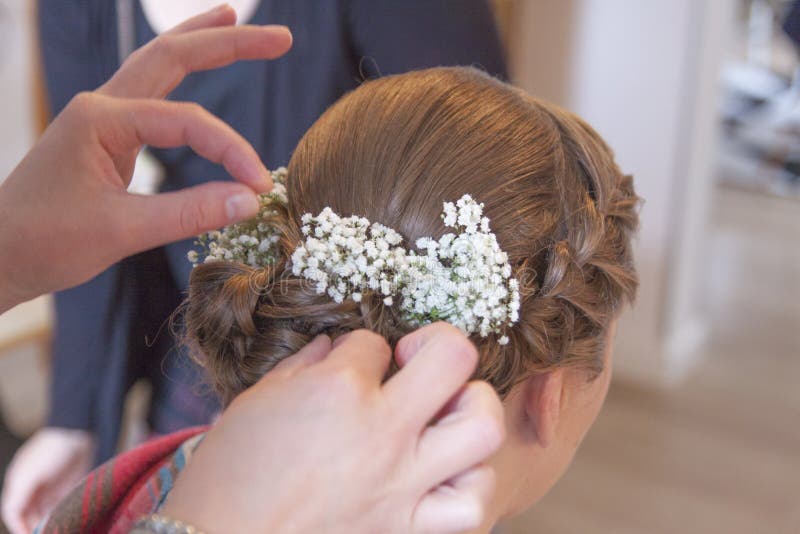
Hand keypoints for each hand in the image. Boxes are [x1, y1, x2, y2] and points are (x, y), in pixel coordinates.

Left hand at [0, 5, 291, 312]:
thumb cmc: (45, 242)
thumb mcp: (122, 231)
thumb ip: (190, 213)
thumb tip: (250, 201)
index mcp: (101, 119)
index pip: (188, 123)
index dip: (231, 152)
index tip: (260, 187)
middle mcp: (102, 106)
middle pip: (173, 57)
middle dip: (227, 43)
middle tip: (280, 38)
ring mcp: (102, 117)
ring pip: (158, 64)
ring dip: (198, 42)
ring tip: (235, 19)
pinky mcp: (105, 136)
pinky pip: (150, 92)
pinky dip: (178, 72)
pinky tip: (194, 66)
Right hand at [1, 428, 93, 533]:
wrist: (78, 432)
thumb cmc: (51, 450)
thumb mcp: (30, 474)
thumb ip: (19, 496)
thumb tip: (12, 516)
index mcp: (18, 483)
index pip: (12, 512)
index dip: (18, 526)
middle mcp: (31, 488)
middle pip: (27, 515)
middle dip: (33, 527)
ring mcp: (49, 488)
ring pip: (43, 513)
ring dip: (46, 523)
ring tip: (57, 529)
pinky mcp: (66, 487)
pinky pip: (59, 507)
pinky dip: (59, 515)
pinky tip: (65, 520)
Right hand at [162, 323, 504, 533]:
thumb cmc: (225, 479)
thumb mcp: (254, 404)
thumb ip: (302, 366)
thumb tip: (332, 347)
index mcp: (335, 391)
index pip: (373, 342)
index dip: (361, 349)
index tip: (350, 365)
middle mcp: (380, 431)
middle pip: (454, 358)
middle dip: (440, 346)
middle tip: (418, 364)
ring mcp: (401, 485)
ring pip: (484, 428)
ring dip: (471, 412)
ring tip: (444, 418)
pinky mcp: (407, 531)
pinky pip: (471, 507)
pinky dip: (469, 486)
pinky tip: (446, 475)